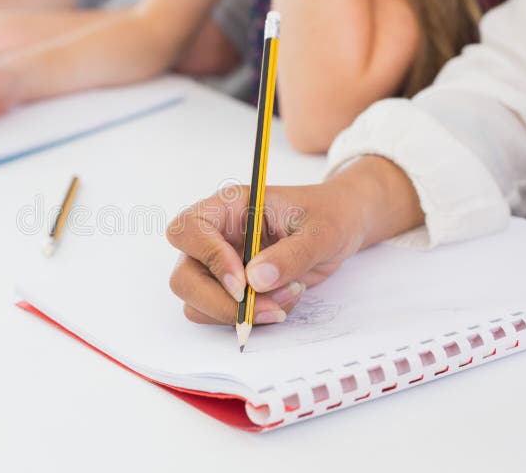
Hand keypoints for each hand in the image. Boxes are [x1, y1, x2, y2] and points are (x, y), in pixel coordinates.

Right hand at [166, 156, 424, 324]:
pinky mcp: (231, 290)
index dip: (207, 258)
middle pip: (184, 277)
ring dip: (240, 313)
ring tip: (287, 297)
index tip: (243, 282)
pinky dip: (252, 318)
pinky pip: (222, 316)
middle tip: (266, 307)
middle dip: (221, 302)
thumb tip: (255, 281)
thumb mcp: (321, 231)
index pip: (188, 230)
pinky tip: (283, 301)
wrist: (342, 227)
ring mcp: (218, 267)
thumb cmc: (329, 216)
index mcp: (227, 208)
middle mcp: (214, 237)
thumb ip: (291, 254)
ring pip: (197, 303)